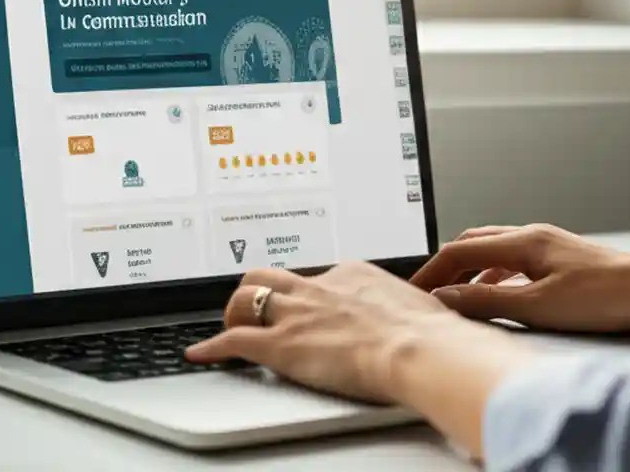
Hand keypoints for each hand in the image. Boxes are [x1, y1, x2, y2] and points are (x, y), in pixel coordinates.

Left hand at [185, 261, 531, 404]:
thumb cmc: (429, 335)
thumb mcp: (420, 308)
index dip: (306, 293)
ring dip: (233, 313)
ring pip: (246, 299)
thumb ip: (408, 309)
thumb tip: (423, 316)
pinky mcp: (281, 345)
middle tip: (254, 307)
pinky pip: (234, 341)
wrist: (418, 349)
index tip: (307, 304)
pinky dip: (211, 348)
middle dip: (258, 291)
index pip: (316, 277)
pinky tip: (200, 353)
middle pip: (271, 277)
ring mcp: (297, 314)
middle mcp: (319, 287)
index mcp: (353, 275)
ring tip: (228, 326)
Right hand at [412, 224, 629, 332]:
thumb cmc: (606, 299)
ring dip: (470, 273)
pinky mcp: (564, 261)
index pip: (459, 251)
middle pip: (474, 244)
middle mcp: (534, 236)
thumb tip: (444, 300)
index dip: (431, 273)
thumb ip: (486, 303)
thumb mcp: (536, 307)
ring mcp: (551, 246)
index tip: (411, 293)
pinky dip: (495, 278)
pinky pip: (516, 262)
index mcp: (523, 242)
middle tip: (426, 293)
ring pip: (495, 253)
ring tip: (455, 299)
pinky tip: (499, 298)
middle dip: (446, 267)